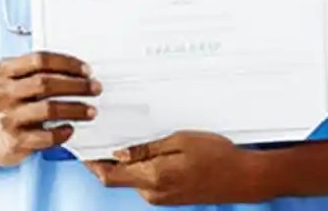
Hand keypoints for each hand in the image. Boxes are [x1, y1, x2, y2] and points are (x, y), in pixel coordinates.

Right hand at [0, 52, 99, 168]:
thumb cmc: (1, 103)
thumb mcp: (4, 78)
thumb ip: (29, 69)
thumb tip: (73, 67)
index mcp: (0, 71)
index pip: (39, 60)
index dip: (67, 63)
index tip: (86, 69)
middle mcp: (1, 93)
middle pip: (46, 83)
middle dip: (76, 85)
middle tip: (95, 88)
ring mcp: (7, 118)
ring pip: (49, 109)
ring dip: (75, 108)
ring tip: (91, 110)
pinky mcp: (14, 142)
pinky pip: (46, 137)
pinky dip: (62, 132)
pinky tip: (70, 129)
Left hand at [85, 131, 266, 205]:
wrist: (242, 178)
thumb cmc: (217, 156)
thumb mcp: (180, 141)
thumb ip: (146, 149)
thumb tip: (118, 153)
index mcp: (153, 177)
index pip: (108, 175)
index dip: (91, 162)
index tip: (84, 145)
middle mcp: (152, 193)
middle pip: (116, 177)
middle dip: (108, 158)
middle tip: (105, 131)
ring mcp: (160, 197)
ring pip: (131, 178)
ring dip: (126, 162)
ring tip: (132, 136)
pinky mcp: (168, 197)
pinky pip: (145, 181)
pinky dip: (141, 167)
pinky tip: (151, 150)